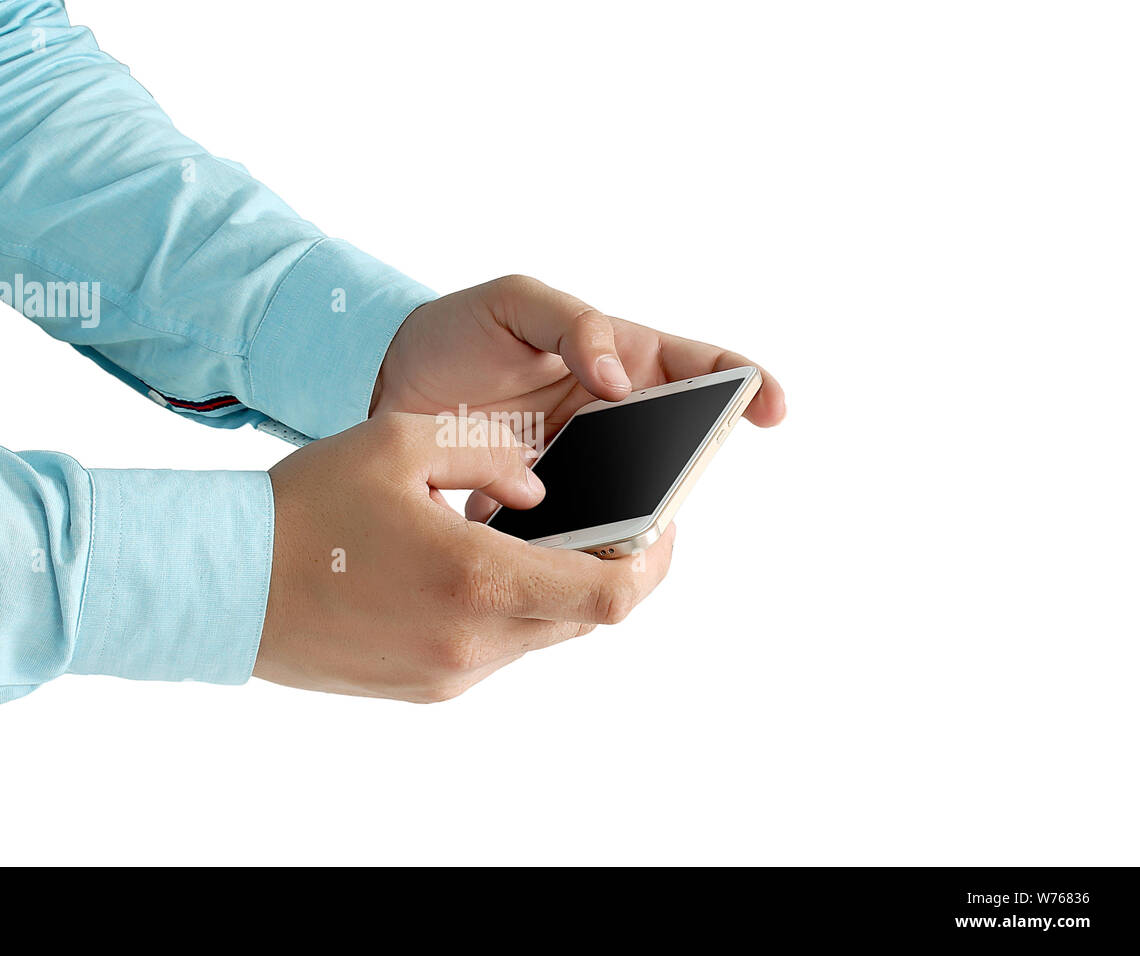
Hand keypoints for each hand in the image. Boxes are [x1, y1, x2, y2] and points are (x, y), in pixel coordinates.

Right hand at [255, 412, 674, 701]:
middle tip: (601, 520)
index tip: (657, 524)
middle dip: (605, 568)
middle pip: (586, 617)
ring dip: (551, 589)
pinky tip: (467, 567)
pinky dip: (506, 611)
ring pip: (543, 635)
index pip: (612, 594)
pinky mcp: (426, 688)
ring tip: (521, 536)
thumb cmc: (305, 508)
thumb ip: (491, 455)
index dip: (651, 560)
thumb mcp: (400, 442)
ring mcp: (450, 674)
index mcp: (477, 579)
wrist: (223, 585)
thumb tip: (542, 493)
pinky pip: (498, 650)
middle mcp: (473, 642)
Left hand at [372, 274, 785, 519]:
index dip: (747, 384)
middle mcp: (614, 418)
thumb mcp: (512, 303)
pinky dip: (572, 547)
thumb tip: (621, 377)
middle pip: (676, 449)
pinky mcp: (544, 507)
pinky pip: (575, 534)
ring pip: (632, 501)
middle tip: (673, 489)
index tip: (771, 408)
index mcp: (623, 359)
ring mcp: (582, 467)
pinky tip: (556, 556)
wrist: (390, 384)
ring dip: (633, 520)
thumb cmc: (460, 332)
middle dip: (685, 471)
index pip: (700, 368)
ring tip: (620, 534)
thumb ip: (571, 324)